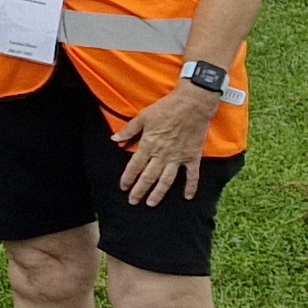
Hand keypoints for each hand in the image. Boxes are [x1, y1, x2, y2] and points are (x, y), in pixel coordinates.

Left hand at [116, 85, 218, 204]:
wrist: (192, 104)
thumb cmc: (166, 108)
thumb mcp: (143, 116)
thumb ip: (129, 130)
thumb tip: (114, 139)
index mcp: (148, 144)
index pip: (135, 166)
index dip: (128, 178)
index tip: (123, 187)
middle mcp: (162, 154)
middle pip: (148, 177)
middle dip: (139, 190)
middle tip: (133, 201)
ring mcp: (178, 157)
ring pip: (166, 180)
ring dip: (158, 193)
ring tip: (151, 203)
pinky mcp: (192, 157)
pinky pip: (192, 175)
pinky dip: (191, 187)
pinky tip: (188, 197)